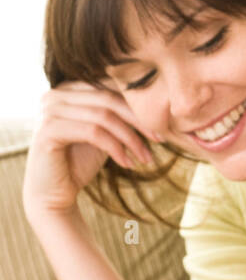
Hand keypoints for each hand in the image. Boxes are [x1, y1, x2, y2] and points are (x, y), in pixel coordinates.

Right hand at [23, 82, 155, 222]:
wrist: (53, 193)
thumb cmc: (81, 161)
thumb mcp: (105, 132)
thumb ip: (119, 114)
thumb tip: (157, 105)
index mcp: (69, 88)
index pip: (110, 86)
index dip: (138, 103)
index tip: (163, 124)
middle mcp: (55, 94)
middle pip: (109, 99)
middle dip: (139, 120)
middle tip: (161, 139)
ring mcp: (49, 110)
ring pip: (104, 116)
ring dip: (131, 138)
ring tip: (146, 158)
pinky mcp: (49, 130)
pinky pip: (93, 133)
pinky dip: (115, 148)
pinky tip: (128, 164)